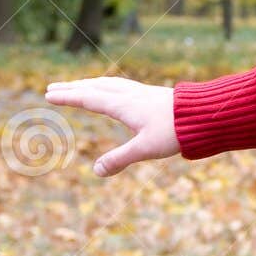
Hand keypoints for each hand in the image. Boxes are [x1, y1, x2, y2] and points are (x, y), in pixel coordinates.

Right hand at [43, 77, 179, 176]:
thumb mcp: (146, 148)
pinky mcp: (154, 94)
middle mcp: (131, 95)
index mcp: (125, 105)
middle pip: (96, 87)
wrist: (207, 114)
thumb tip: (97, 171)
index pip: (90, 98)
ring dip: (91, 84)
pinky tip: (114, 90)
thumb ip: (120, 159)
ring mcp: (143, 92)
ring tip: (79, 86)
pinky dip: (110, 85)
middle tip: (53, 87)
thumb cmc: (177, 131)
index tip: (49, 94)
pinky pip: (124, 85)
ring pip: (111, 84)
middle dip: (74, 87)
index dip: (69, 97)